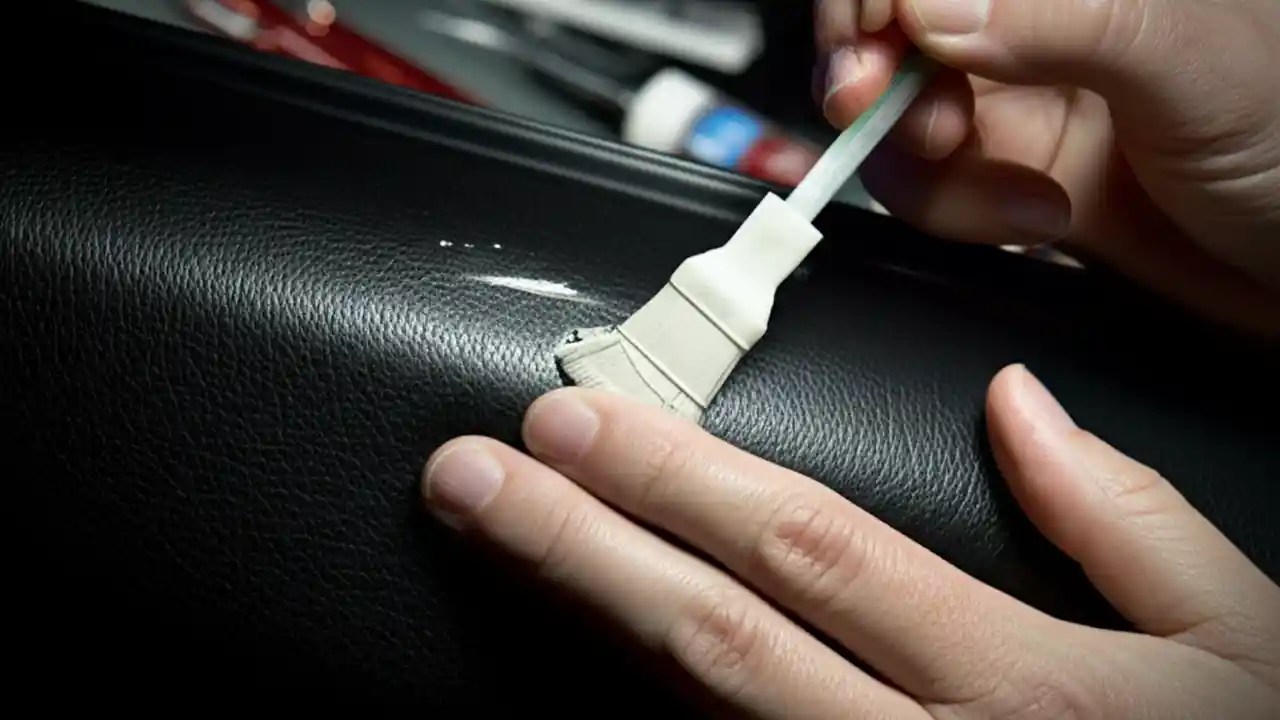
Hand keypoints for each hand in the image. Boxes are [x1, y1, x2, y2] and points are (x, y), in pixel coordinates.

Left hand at [421, 365, 1279, 717]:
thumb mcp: (1238, 643)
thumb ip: (1125, 519)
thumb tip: (1020, 410)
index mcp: (1020, 682)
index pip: (810, 548)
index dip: (680, 480)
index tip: (586, 420)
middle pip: (721, 630)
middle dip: (584, 543)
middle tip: (480, 475)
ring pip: (702, 711)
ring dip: (590, 620)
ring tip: (501, 545)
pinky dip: (647, 714)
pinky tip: (584, 659)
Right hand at [816, 0, 1279, 337]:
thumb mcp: (1195, 60)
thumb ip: (1063, 20)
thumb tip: (930, 7)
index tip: (872, 36)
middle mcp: (1037, 24)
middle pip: (891, 33)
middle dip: (869, 72)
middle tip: (867, 103)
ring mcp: (1017, 99)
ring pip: (894, 116)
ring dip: (926, 164)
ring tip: (1012, 188)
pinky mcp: (1007, 175)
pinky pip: (928, 187)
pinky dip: (962, 211)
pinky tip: (1040, 216)